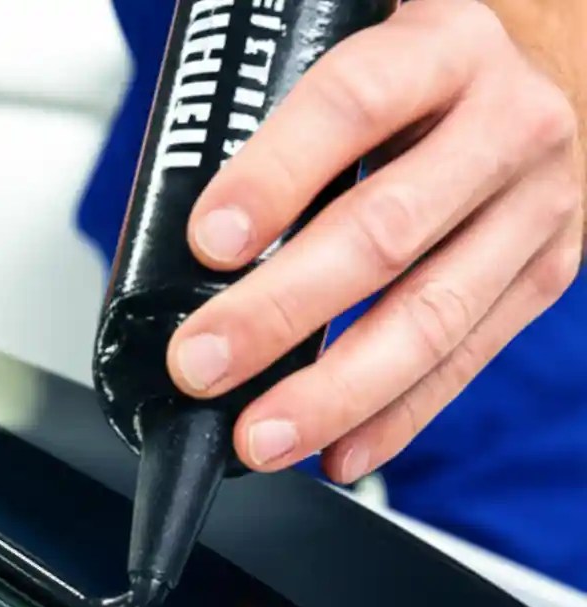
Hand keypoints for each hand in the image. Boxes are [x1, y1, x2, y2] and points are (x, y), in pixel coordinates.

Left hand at [168, 0, 584, 482]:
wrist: (556, 57)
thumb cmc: (432, 57)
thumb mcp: (365, 33)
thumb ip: (286, 103)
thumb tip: (173, 199)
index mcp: (441, 46)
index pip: (351, 105)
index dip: (275, 176)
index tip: (207, 240)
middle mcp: (504, 124)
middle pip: (385, 231)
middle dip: (281, 312)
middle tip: (202, 362)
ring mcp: (534, 208)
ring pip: (431, 315)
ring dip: (335, 391)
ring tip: (261, 434)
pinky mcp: (543, 273)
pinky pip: (465, 359)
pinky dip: (395, 416)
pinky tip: (337, 450)